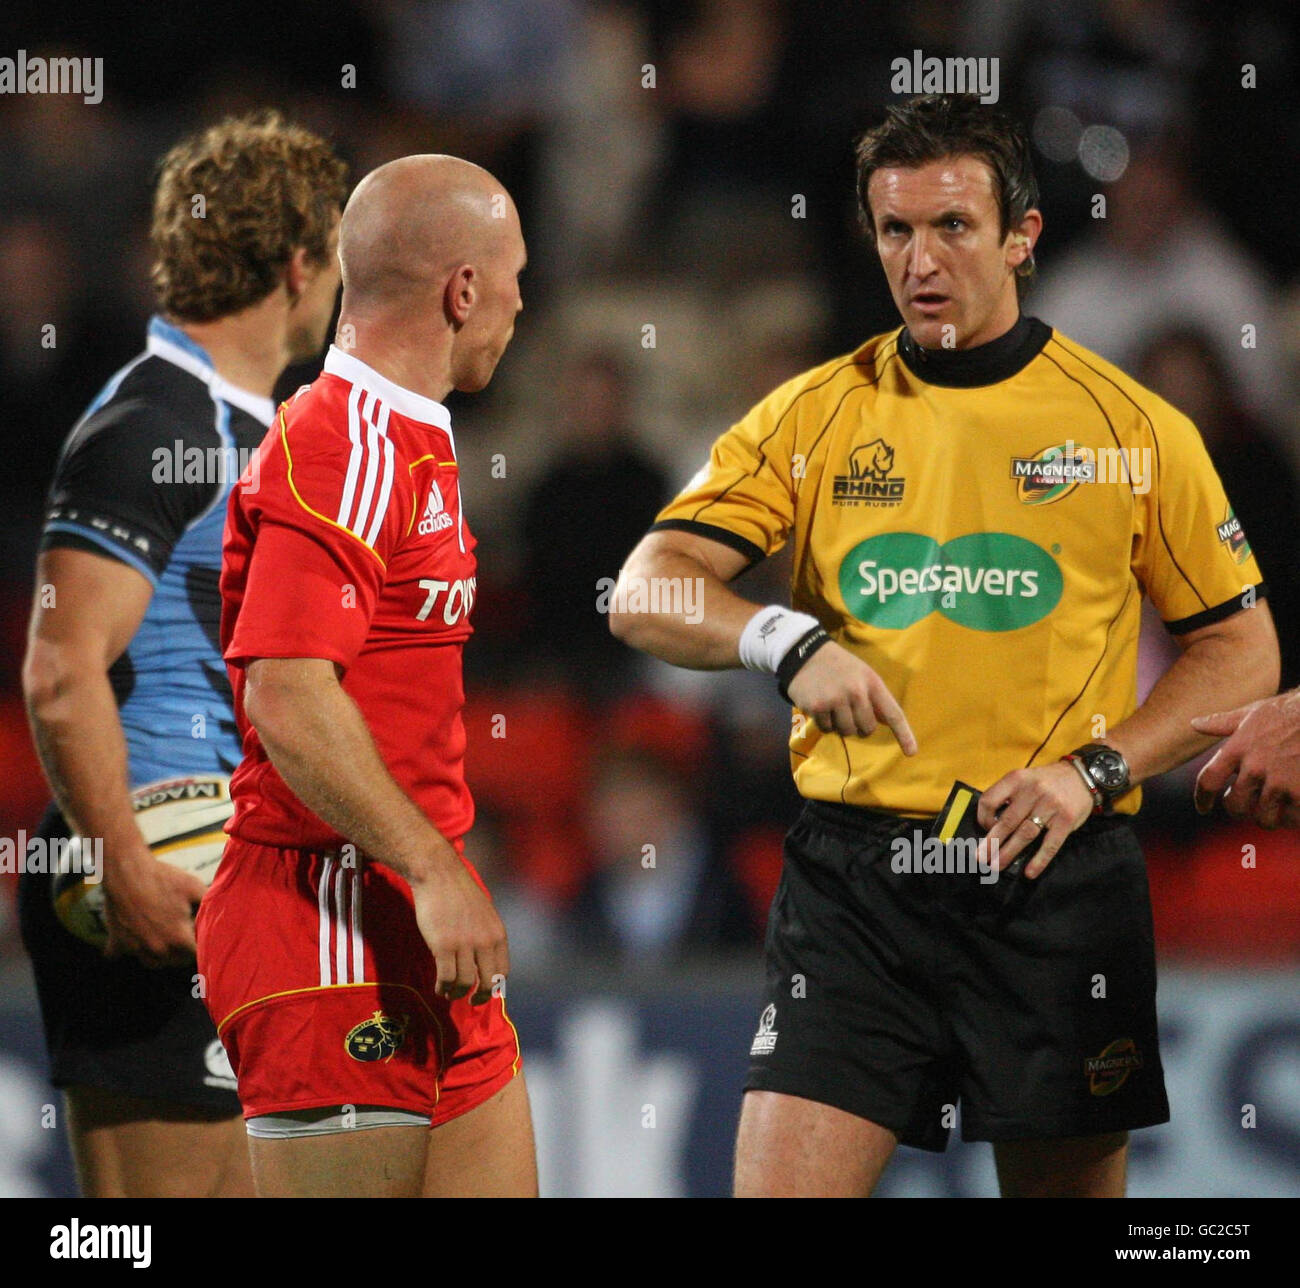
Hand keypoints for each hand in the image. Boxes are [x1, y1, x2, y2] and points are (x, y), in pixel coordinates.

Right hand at [102, 849, 207, 966]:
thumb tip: (224, 913)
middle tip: (188, 939)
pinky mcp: (117, 941)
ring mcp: (135, 947)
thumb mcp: (194, 887)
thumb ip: (209, 904)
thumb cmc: (162, 878)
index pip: (197, 953)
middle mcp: (157, 948)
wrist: (127, 871)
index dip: (202, 945)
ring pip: (153, 962)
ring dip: (162, 956)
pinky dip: (129, 950)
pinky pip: (119, 955)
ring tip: (168, 943)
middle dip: (185, 952)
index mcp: (178, 937)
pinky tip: (135, 941)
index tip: (203, 937)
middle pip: (176, 961)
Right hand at [410, 850, 509, 1005]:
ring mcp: (464, 944)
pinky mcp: (443, 946)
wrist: (439, 874)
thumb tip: (483, 962)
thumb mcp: (484, 914)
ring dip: (456, 993)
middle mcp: (485, 941)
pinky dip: (442, 987)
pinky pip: (445, 977)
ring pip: (464, 983)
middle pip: (487, 982)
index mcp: (498, 934)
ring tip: (448, 993)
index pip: (503, 971)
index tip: (484, 992)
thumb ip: (486, 936)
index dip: (494, 987)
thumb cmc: (459, 892)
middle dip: (479, 996)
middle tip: (469, 1001)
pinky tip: (438, 988)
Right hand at [787, 641, 917, 754]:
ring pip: (846, 732)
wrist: (806, 654)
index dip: (904, 735)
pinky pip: (827, 729)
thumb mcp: (863, 675)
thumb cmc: (840, 667)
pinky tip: (821, 706)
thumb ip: (875, 697)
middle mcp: (856, 692)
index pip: (892, 713)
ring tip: (833, 707)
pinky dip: (824, 722)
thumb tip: (886, 722)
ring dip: (840, 725)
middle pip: (867, 729)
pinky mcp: (817, 707)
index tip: (911, 752)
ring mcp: (835, 700)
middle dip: (859, 726)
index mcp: (872, 683)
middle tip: (849, 711)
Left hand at [975, 762, 1096, 878]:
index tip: (984, 829)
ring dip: (1009, 852)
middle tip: (980, 858)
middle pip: (1007, 821)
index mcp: (1016, 779)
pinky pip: (1050, 844)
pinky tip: (1030, 872)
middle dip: (992, 842)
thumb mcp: (1024, 778)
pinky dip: (1039, 860)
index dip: (983, 818)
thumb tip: (990, 825)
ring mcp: (1050, 806)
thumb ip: (1009, 796)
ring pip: (1025, 834)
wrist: (1082, 777)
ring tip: (997, 866)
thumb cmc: (1046, 781)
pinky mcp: (1066, 820)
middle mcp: (1032, 791)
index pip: (990, 800)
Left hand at [1192, 690, 1299, 826]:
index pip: (1209, 780)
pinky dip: (1292, 818)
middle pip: (1234, 806)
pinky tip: (1295, 808)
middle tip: (1249, 802)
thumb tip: (1195, 724)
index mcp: (1238, 748)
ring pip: (1263, 818)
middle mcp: (1255, 767)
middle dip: (1239, 808)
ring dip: (1267, 815)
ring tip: (1275, 805)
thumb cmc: (1290, 712)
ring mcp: (1280, 782)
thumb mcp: (1254, 713)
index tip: (1203, 808)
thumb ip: (1223, 722)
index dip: (1202, 797)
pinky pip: (1290, 820)